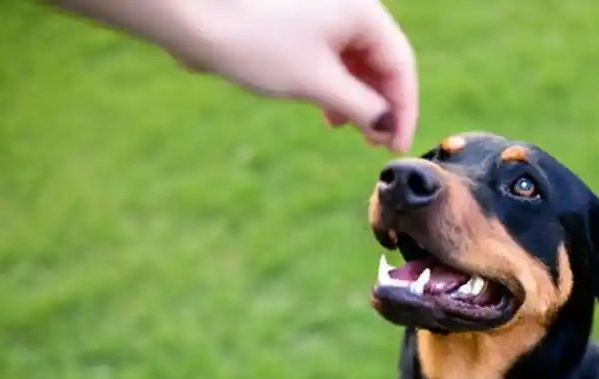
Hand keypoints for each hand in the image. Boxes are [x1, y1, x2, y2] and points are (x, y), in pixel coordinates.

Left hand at [53, 0, 418, 152]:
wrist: (194, 16)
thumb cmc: (256, 43)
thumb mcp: (318, 84)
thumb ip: (363, 108)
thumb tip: (387, 126)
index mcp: (363, 10)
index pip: (401, 64)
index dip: (403, 109)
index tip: (396, 145)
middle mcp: (349, 4)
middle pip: (381, 59)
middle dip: (379, 103)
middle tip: (373, 141)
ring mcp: (323, 9)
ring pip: (356, 57)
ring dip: (356, 96)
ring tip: (344, 127)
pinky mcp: (300, 18)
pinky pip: (333, 51)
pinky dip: (335, 81)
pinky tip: (324, 107)